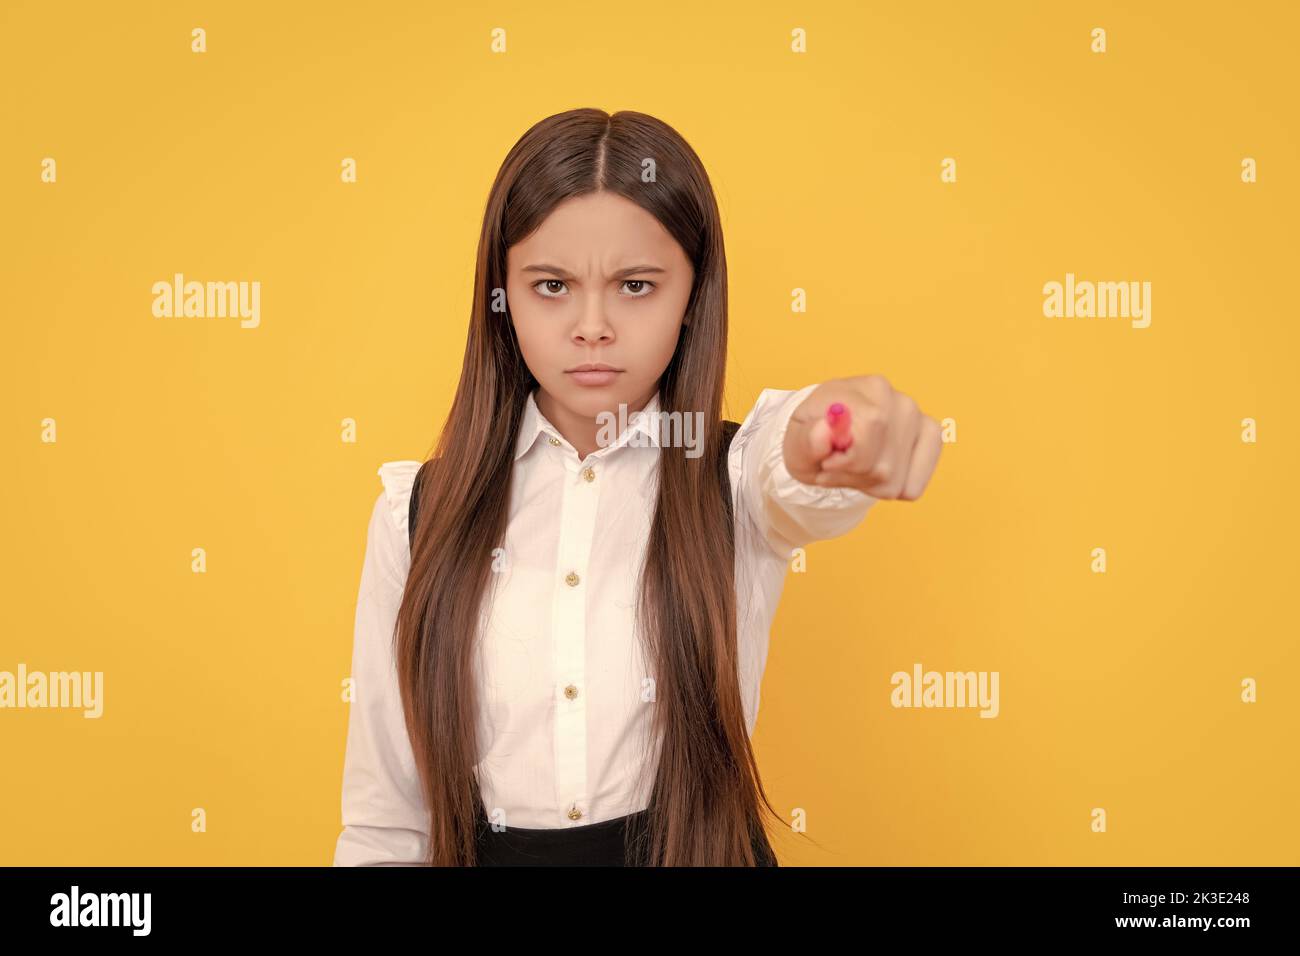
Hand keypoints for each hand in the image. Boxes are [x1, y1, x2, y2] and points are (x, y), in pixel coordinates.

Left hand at [782, 375, 942, 498]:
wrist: (830, 434)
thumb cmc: (814, 436)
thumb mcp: (796, 442)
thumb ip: (806, 439)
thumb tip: (825, 431)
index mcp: (866, 389)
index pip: (869, 431)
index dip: (843, 459)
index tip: (827, 460)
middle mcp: (900, 400)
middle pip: (881, 466)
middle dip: (852, 475)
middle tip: (835, 463)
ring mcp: (919, 420)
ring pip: (894, 481)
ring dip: (867, 484)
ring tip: (852, 465)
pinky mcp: (931, 440)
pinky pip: (912, 488)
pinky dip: (890, 489)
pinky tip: (875, 470)